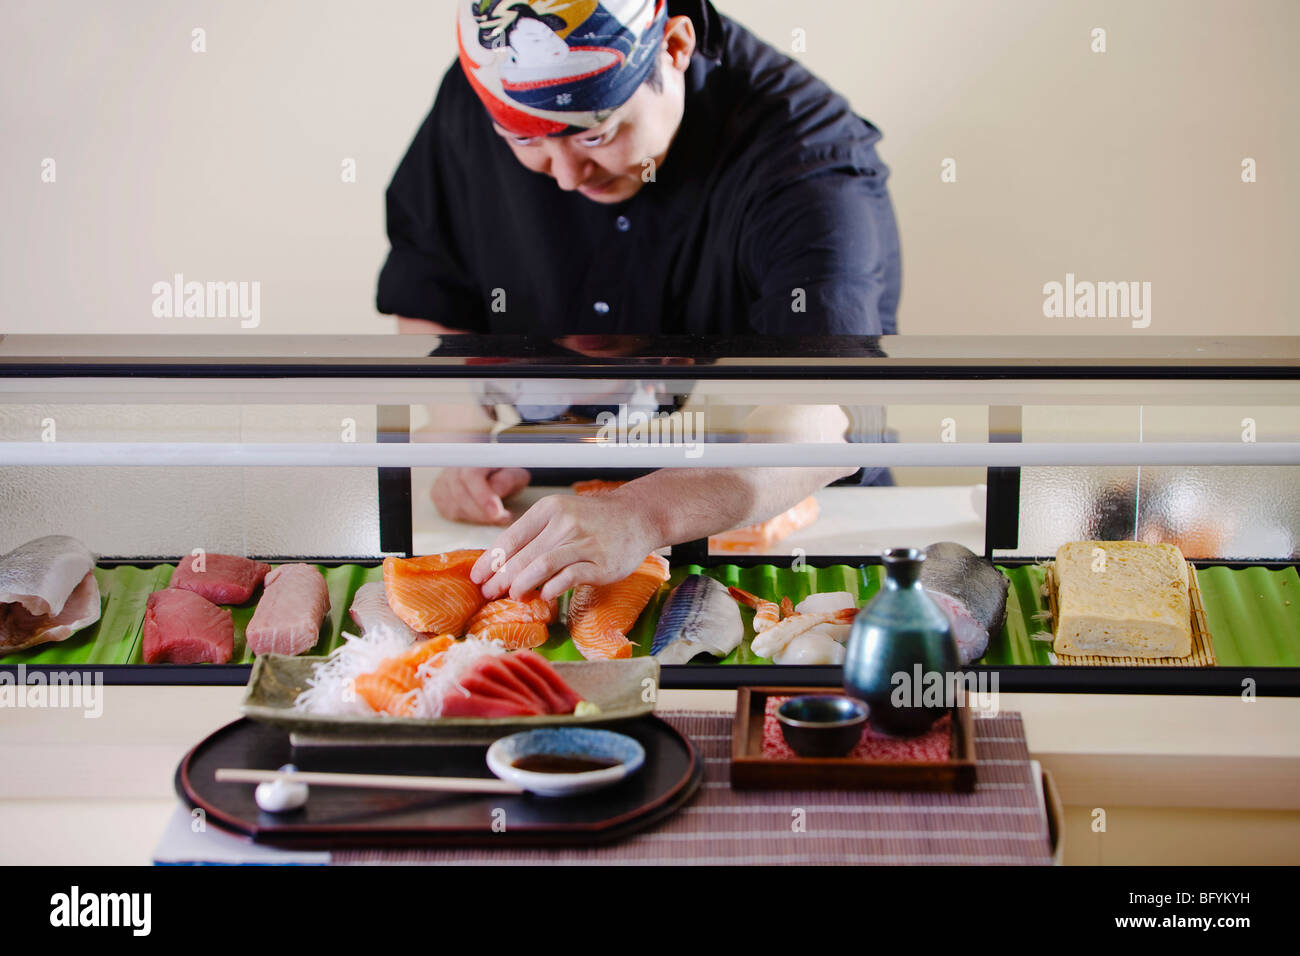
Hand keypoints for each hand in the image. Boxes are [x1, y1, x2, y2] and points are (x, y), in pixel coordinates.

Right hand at [430, 467, 529, 524]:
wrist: (489, 469)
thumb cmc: (503, 472)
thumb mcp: (514, 473)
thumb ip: (507, 480)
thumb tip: (496, 491)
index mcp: (474, 456)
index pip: (471, 476)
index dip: (482, 496)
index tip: (497, 512)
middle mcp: (453, 466)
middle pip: (460, 494)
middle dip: (482, 512)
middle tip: (502, 517)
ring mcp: (443, 480)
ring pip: (454, 506)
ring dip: (477, 516)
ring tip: (496, 515)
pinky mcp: (438, 494)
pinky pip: (448, 512)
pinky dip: (467, 517)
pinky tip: (480, 514)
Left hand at [470, 492, 658, 601]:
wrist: (637, 516)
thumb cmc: (595, 519)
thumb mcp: (562, 514)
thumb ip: (535, 534)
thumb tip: (501, 562)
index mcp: (549, 509)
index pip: (510, 537)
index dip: (490, 560)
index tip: (477, 576)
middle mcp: (565, 522)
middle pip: (522, 555)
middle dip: (500, 578)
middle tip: (489, 593)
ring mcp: (584, 543)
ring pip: (541, 566)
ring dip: (521, 585)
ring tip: (514, 596)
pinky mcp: (600, 563)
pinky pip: (568, 578)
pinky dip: (551, 589)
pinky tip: (544, 596)